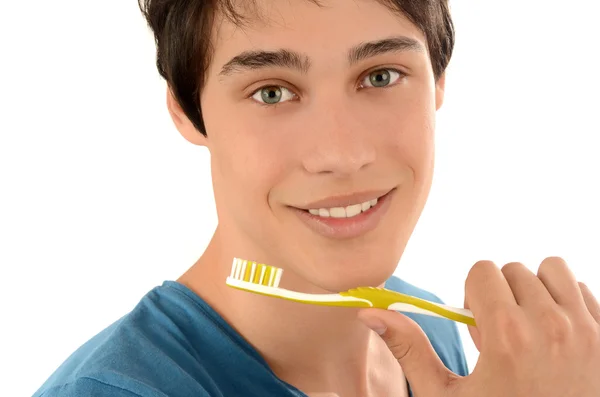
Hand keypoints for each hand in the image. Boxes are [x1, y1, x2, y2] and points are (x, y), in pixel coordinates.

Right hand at [357, 257, 599, 396]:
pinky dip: (566, 303)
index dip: (472, 295)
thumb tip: (371, 314)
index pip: (483, 271)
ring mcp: (589, 331)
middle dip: (500, 295)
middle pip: (513, 271)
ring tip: (528, 329)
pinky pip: (583, 289)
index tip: (476, 325)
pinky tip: (554, 336)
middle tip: (500, 336)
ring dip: (535, 291)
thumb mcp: (444, 396)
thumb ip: (409, 349)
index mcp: (508, 335)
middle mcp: (552, 326)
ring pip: (552, 272)